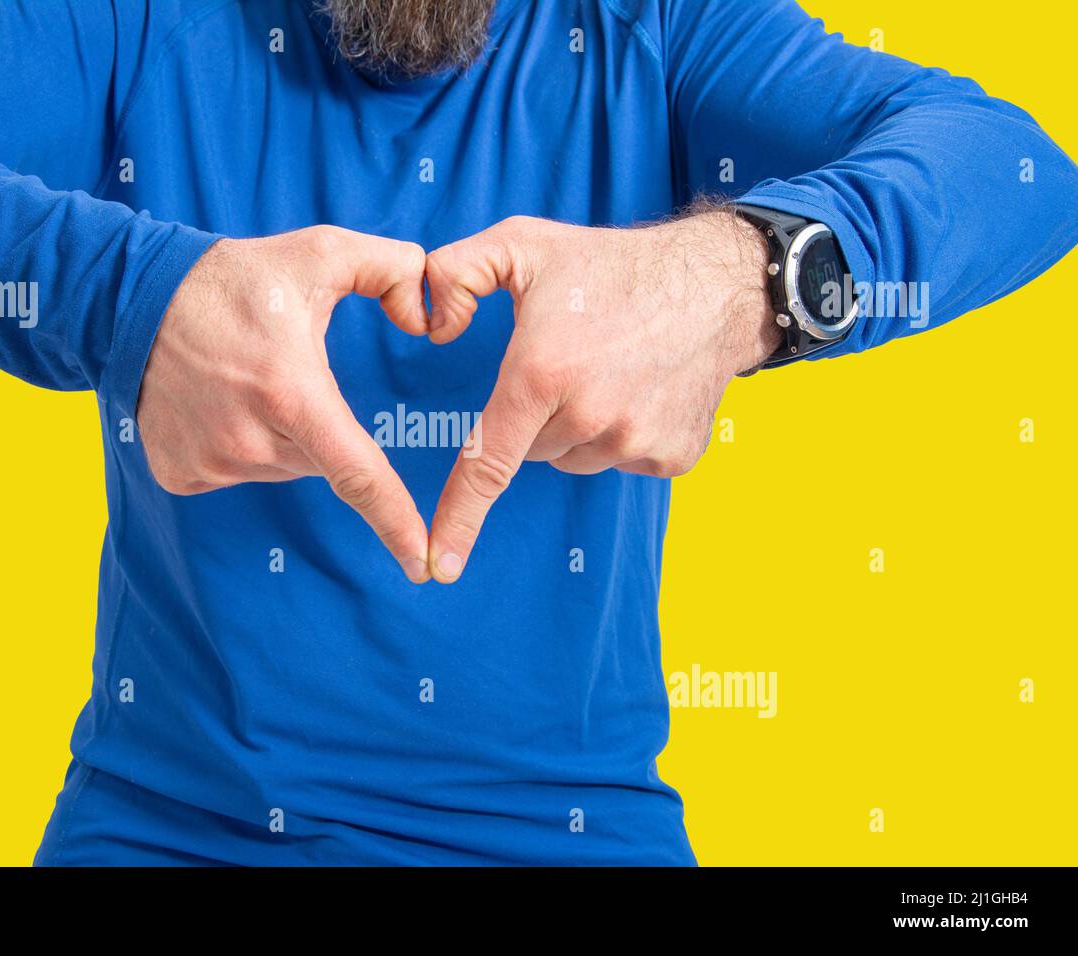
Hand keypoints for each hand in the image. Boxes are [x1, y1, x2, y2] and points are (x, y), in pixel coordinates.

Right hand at [137, 225, 432, 582]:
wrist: (133, 300)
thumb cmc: (235, 279)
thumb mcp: (319, 252)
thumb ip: (392, 269)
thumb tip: (427, 318)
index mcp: (290, 393)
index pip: (356, 474)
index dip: (395, 521)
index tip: (422, 564)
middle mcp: (248, 439)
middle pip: (319, 460)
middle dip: (317, 425)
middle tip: (282, 373)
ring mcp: (210, 462)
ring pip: (279, 468)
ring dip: (277, 436)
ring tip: (244, 383)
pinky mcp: (181, 475)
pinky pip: (235, 474)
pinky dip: (237, 446)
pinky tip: (214, 404)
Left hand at [422, 211, 779, 582]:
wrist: (715, 286)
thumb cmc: (609, 265)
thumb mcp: (522, 244)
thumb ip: (453, 272)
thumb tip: (432, 327)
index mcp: (541, 375)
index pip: (486, 463)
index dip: (458, 518)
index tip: (438, 566)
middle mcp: (589, 417)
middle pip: (529, 449)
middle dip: (535, 415)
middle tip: (568, 361)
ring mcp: (635, 441)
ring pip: (572, 457)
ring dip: (578, 426)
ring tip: (609, 370)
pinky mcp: (670, 457)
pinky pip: (619, 461)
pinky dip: (620, 433)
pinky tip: (640, 388)